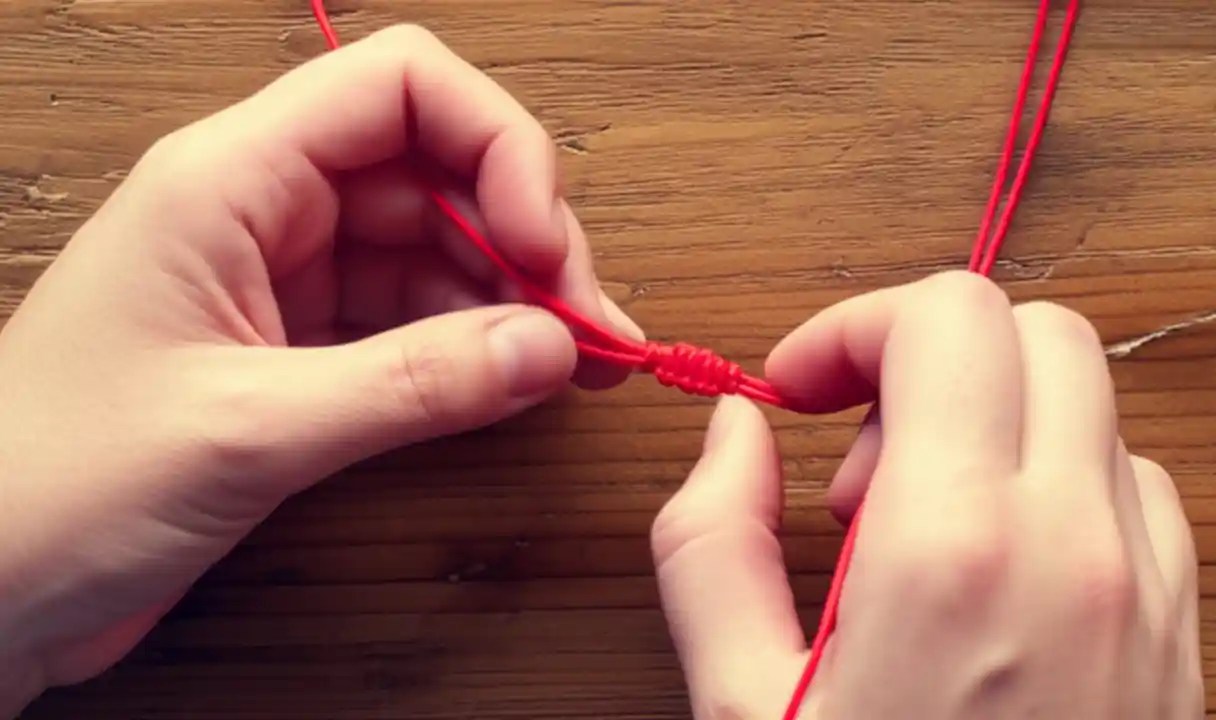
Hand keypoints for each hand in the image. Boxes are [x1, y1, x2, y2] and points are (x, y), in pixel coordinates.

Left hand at [0, 24, 640, 713]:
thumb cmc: (50, 484)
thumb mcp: (247, 427)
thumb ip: (411, 383)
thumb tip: (547, 348)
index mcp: (231, 180)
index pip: (400, 87)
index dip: (496, 143)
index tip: (544, 240)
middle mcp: (266, 212)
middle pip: (439, 170)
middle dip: (528, 235)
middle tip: (587, 325)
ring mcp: (287, 282)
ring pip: (437, 249)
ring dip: (516, 297)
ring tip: (579, 361)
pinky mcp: (299, 350)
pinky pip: (415, 321)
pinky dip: (477, 347)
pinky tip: (518, 381)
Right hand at [651, 272, 1202, 718]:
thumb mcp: (736, 706)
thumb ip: (710, 544)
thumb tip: (731, 440)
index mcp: (953, 554)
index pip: (947, 318)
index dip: (855, 326)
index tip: (805, 387)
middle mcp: (1077, 553)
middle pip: (1034, 334)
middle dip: (927, 360)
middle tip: (859, 461)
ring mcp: (1148, 596)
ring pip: (1092, 408)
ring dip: (995, 426)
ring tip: (920, 529)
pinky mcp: (1179, 639)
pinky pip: (1135, 495)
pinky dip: (1058, 487)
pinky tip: (992, 572)